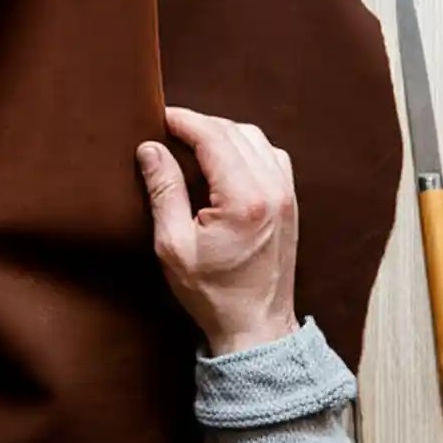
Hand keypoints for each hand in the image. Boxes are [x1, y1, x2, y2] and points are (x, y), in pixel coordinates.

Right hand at [137, 107, 299, 354]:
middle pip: (235, 131)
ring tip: (194, 141)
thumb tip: (150, 149)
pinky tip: (224, 160)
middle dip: (201, 123)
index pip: (213, 137)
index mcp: (244, 199)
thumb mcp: (173, 245)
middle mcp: (273, 189)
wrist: (256, 325)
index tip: (160, 117)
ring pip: (256, 139)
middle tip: (170, 128)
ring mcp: (287, 195)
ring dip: (224, 132)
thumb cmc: (211, 293)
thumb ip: (163, 191)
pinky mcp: (291, 203)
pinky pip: (272, 156)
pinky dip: (247, 147)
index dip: (184, 120)